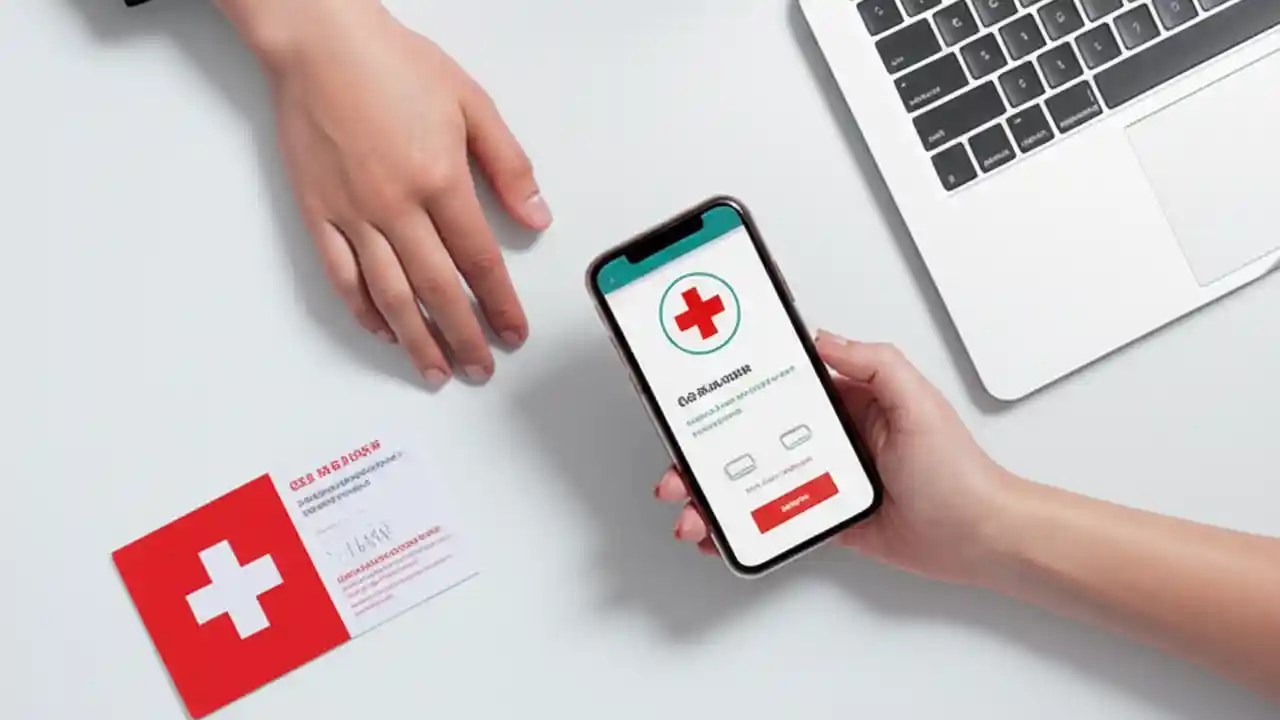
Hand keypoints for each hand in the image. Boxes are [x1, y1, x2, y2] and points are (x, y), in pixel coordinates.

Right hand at [223, 0, 550, 386]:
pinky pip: (342, 275)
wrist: (320, 42)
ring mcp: (353, 214)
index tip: (513, 333)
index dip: (501, 305)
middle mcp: (396, 206)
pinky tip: (382, 329)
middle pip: (439, 291)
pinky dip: (363, 309)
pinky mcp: (317, 212)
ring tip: (436, 369)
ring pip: (390, 295)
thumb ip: (509, 166)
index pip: (481, 261)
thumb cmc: (391, 63)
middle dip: (465, 337)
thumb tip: (536, 216)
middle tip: (480, 368)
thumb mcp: (472, 104)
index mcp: (440, 179)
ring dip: (417, 340)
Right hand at [656, 331, 1022, 585]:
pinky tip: (716, 533)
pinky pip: (769, 518)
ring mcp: (821, 478)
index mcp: (846, 400)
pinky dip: (738, 526)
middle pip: (750, 437)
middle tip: (679, 465)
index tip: (700, 388)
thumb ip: (875, 363)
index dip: (736, 387)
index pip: (778, 386)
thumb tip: (824, 338)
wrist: (980, 538)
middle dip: (705, 451)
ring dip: (712, 494)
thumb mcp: (919, 402)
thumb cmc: (959, 472)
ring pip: (750, 481)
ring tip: (691, 510)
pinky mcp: (822, 515)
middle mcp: (828, 436)